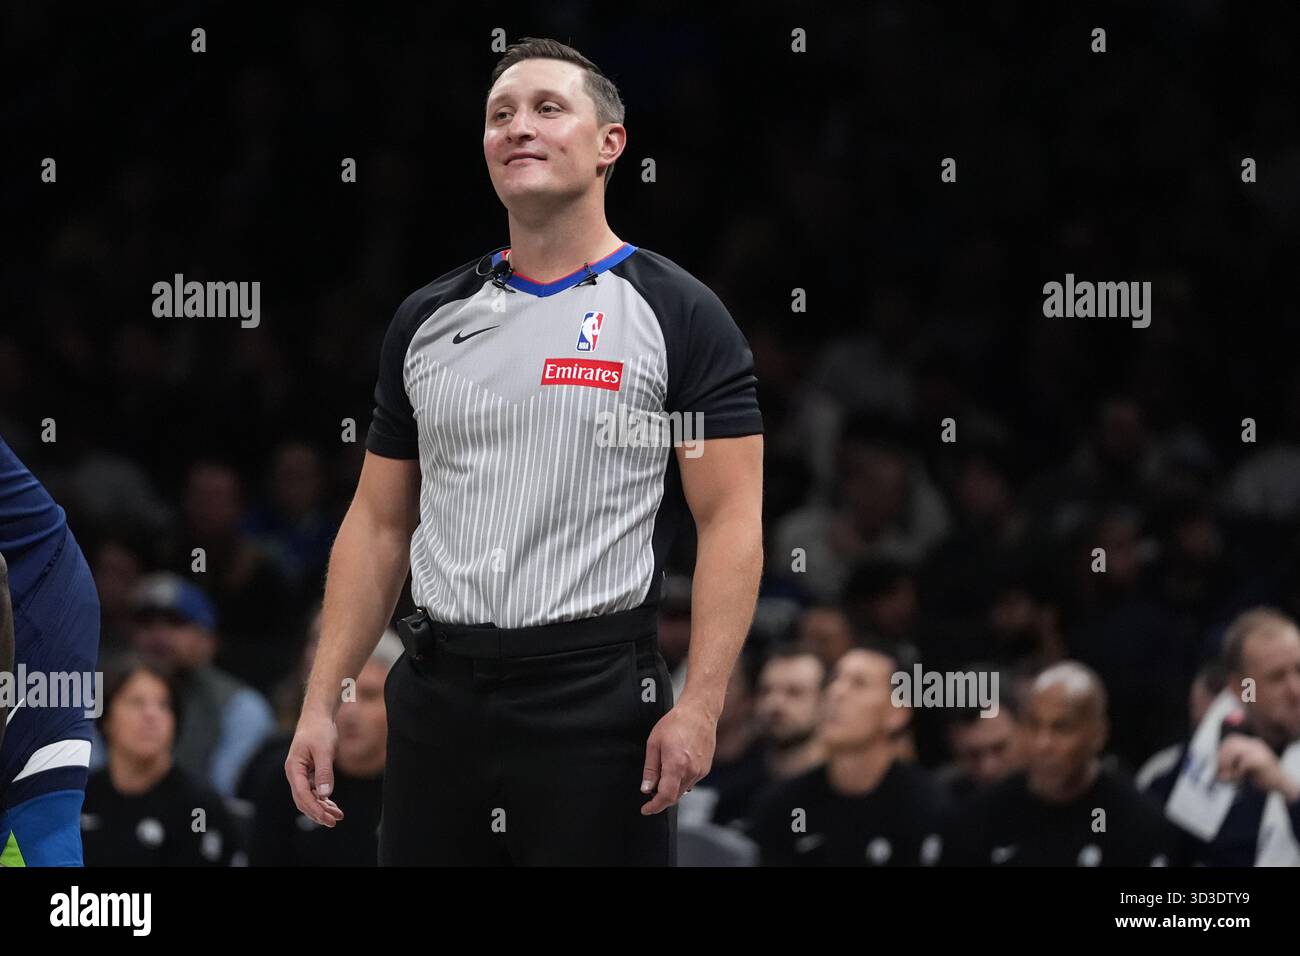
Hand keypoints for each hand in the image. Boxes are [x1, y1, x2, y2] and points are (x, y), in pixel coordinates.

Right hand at [286, 710, 345, 826]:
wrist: (318, 715)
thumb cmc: (319, 730)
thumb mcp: (324, 750)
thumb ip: (324, 772)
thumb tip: (325, 794)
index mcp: (294, 769)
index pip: (302, 795)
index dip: (314, 809)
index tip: (327, 818)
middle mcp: (295, 773)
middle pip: (303, 800)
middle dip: (317, 813)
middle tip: (334, 822)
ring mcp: (301, 774)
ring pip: (309, 797)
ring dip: (322, 808)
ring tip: (337, 816)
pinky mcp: (309, 772)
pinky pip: (314, 790)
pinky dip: (323, 799)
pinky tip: (333, 806)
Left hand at [640, 699, 716, 814]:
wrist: (699, 712)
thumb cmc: (675, 723)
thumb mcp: (654, 744)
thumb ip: (650, 769)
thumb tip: (646, 789)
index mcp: (676, 765)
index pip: (666, 796)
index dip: (655, 806)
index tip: (646, 809)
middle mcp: (691, 771)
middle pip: (675, 796)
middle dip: (661, 798)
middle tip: (650, 789)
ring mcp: (701, 771)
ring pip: (683, 790)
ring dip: (672, 789)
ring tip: (664, 771)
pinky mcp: (706, 768)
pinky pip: (691, 782)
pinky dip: (681, 781)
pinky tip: (676, 766)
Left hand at [1217, 735, 1299, 801]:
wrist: (1282, 785)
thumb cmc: (1262, 777)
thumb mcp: (1244, 767)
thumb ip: (1232, 764)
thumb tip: (1217, 770)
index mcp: (1251, 743)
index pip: (1231, 740)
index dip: (1221, 751)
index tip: (1218, 764)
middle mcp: (1255, 744)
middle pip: (1231, 744)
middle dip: (1222, 758)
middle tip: (1221, 773)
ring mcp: (1259, 751)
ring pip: (1234, 751)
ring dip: (1227, 765)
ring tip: (1230, 777)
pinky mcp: (1262, 761)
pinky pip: (1243, 763)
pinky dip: (1237, 772)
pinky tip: (1239, 778)